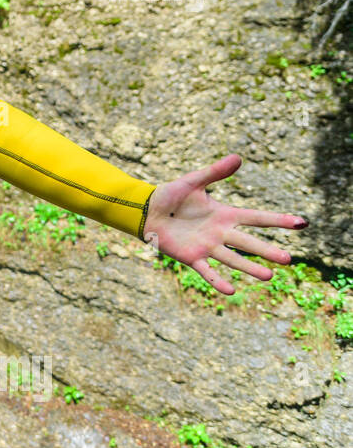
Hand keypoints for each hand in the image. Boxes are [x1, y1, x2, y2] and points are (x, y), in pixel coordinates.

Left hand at [142, 153, 308, 294]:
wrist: (146, 211)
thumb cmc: (170, 195)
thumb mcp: (194, 181)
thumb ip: (215, 172)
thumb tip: (238, 157)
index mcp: (225, 215)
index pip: (256, 218)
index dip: (278, 221)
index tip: (301, 223)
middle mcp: (220, 233)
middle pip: (248, 243)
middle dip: (267, 251)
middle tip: (288, 259)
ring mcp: (207, 247)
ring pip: (232, 259)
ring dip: (249, 268)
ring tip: (268, 277)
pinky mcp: (191, 257)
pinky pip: (207, 271)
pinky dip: (217, 281)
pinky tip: (230, 291)